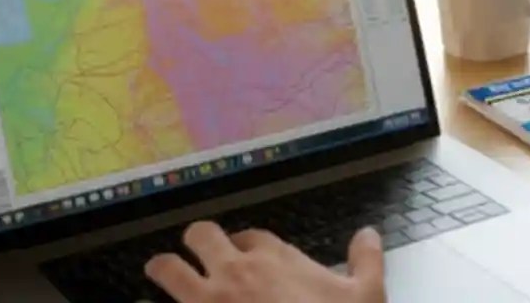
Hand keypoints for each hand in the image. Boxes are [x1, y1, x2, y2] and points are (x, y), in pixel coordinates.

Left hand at [145, 221, 385, 302]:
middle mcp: (234, 270)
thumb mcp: (367, 295)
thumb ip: (366, 260)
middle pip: (202, 236)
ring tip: (161, 275)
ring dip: (163, 270)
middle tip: (199, 256)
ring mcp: (204, 300)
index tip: (249, 254)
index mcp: (275, 258)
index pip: (252, 236)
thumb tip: (368, 233)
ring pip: (166, 268)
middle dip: (198, 243)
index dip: (247, 243)